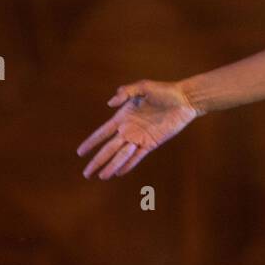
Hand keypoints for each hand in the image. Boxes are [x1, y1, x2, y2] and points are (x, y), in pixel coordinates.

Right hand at [76, 79, 199, 179]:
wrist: (184, 100)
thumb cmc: (164, 91)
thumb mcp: (142, 87)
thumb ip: (125, 92)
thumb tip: (110, 103)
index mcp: (123, 117)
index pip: (102, 133)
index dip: (91, 142)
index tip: (80, 152)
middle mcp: (129, 130)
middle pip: (109, 149)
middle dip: (97, 160)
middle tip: (86, 174)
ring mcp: (140, 137)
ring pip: (122, 155)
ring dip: (112, 166)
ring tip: (101, 177)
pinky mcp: (152, 142)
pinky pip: (138, 156)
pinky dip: (129, 164)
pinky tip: (119, 173)